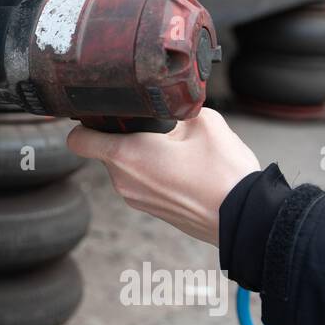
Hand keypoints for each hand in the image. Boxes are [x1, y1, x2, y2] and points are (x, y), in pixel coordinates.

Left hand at [66, 108, 259, 244]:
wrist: (246, 218)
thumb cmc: (223, 174)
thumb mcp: (204, 122)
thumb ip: (177, 108)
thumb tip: (171, 106)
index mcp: (126, 155)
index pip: (78, 140)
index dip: (84, 123)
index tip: (99, 114)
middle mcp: (123, 181)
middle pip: (107, 150)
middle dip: (126, 135)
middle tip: (158, 128)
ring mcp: (136, 199)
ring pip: (127, 166)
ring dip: (143, 155)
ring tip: (178, 151)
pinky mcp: (151, 210)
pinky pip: (142, 182)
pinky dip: (154, 172)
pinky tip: (184, 169)